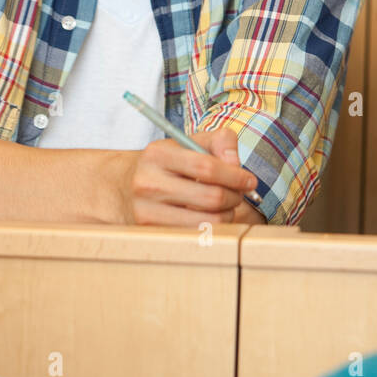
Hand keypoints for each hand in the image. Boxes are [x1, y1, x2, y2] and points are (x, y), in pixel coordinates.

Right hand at [121, 126, 259, 226]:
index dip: (235, 175)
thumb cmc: (169, 163)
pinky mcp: (149, 232)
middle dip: (234, 196)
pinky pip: (195, 235)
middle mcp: (148, 183)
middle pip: (210, 197)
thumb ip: (220, 141)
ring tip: (225, 206)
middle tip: (238, 194)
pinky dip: (211, 227)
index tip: (249, 180)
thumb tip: (236, 165)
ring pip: (206, 222)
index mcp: (159, 154)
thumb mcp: (190, 141)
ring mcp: (146, 211)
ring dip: (226, 215)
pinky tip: (208, 216)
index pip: (206, 167)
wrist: (126, 185)